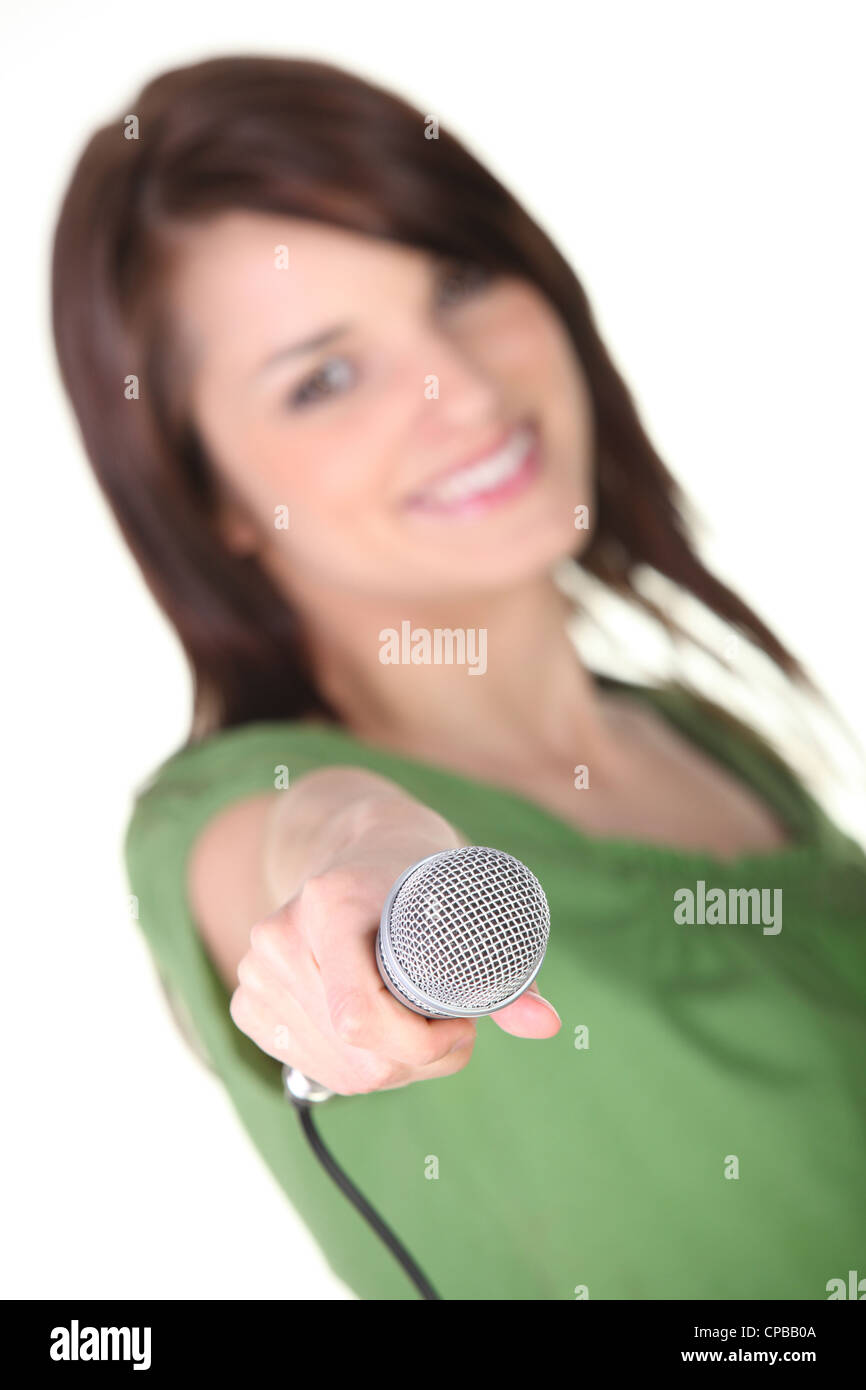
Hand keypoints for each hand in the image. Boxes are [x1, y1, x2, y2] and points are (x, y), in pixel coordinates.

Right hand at [229, 814, 559, 1094]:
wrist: (363, 846)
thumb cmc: (425, 878)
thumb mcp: (469, 906)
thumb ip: (507, 973)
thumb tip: (548, 1025)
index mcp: (330, 903)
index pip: (361, 1015)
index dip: (423, 1043)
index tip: (464, 1024)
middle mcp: (280, 936)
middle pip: (358, 1055)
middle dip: (419, 1060)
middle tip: (452, 1030)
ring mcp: (257, 969)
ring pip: (338, 1070)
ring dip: (392, 1067)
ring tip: (418, 1026)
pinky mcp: (248, 1000)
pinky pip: (311, 1067)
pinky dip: (355, 1066)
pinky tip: (378, 1031)